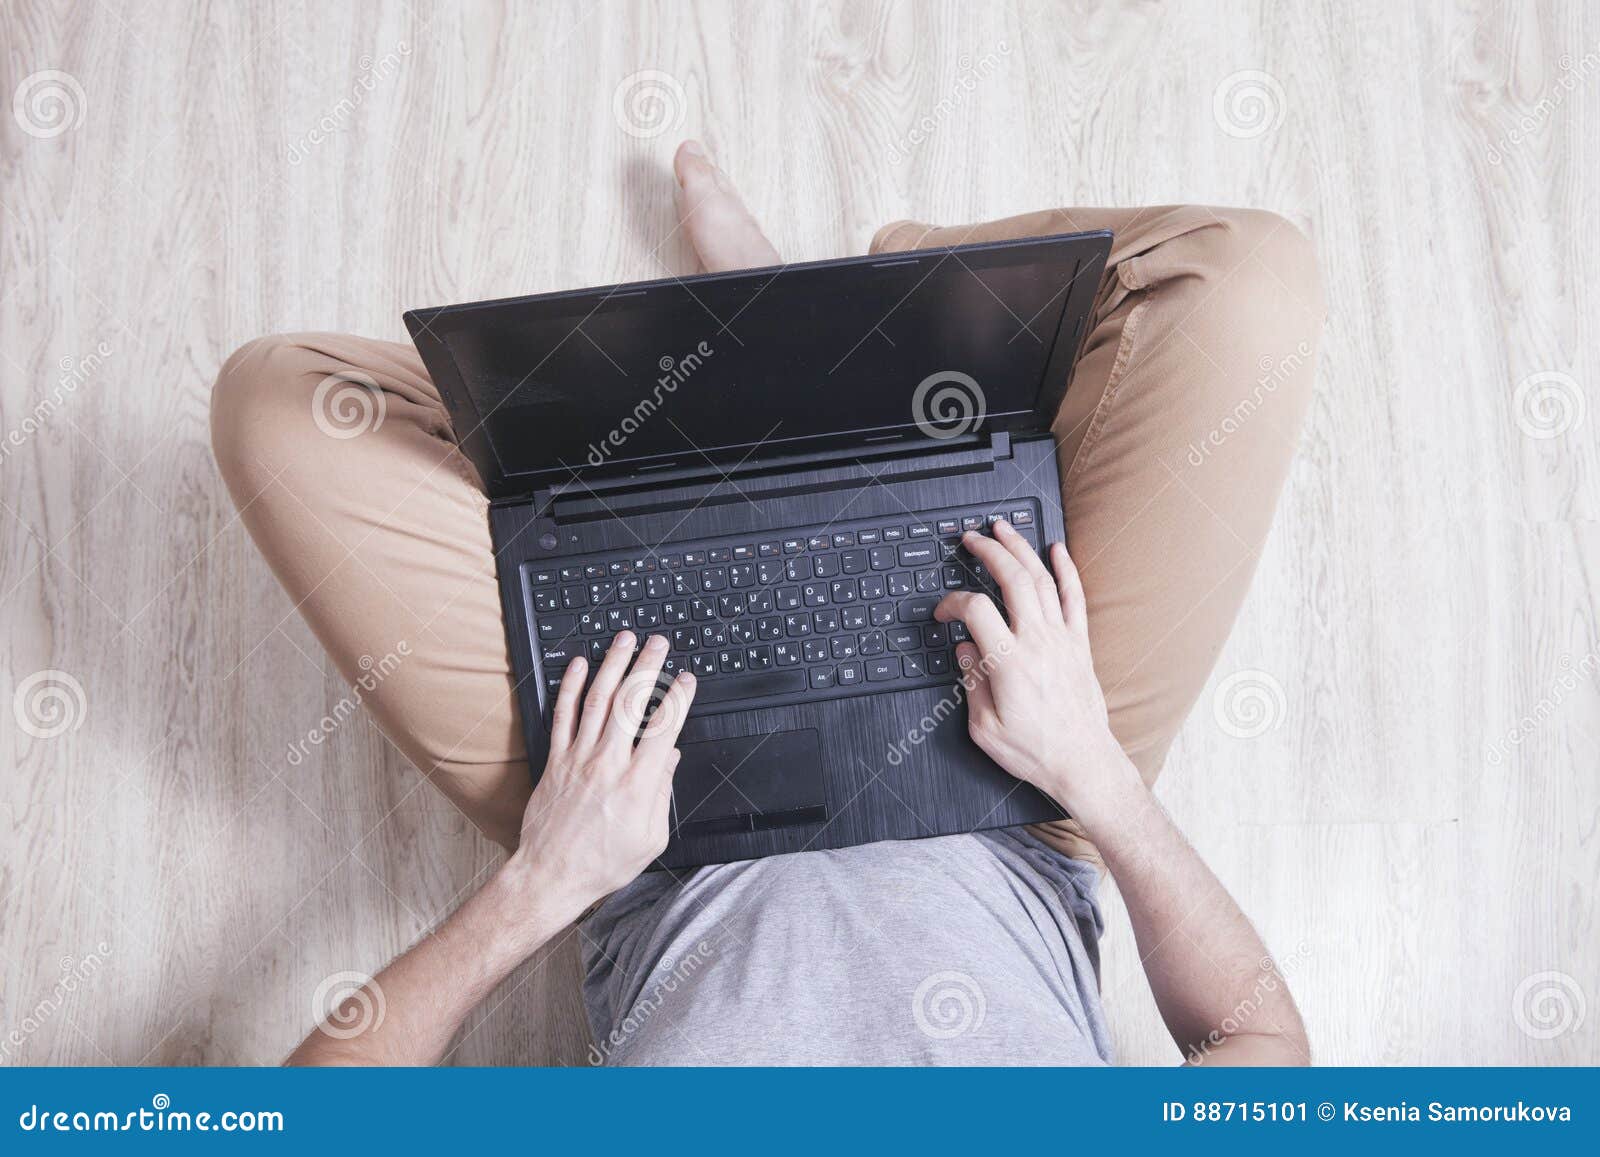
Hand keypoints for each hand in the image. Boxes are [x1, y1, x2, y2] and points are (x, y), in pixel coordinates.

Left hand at [505, 631, 696, 921]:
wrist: (552, 875)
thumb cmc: (602, 863)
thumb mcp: (652, 838)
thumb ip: (662, 793)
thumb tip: (668, 757)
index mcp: (638, 784)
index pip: (663, 728)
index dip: (678, 698)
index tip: (686, 680)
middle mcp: (608, 764)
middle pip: (631, 703)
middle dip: (648, 667)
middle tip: (658, 642)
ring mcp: (579, 759)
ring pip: (598, 701)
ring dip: (613, 665)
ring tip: (624, 640)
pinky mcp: (556, 761)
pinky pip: (562, 716)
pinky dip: (570, 687)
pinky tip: (579, 665)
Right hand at [933, 520, 1137, 818]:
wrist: (1082, 763)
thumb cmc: (1035, 751)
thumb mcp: (984, 728)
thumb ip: (971, 683)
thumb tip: (965, 650)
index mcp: (1008, 664)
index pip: (976, 611)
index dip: (953, 602)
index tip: (943, 612)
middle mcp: (1038, 644)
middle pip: (1013, 580)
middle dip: (989, 551)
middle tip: (971, 539)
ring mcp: (1062, 641)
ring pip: (1043, 581)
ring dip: (1021, 550)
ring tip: (1004, 530)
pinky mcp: (1080, 645)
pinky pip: (1075, 598)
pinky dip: (1067, 570)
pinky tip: (1058, 550)